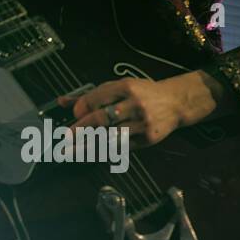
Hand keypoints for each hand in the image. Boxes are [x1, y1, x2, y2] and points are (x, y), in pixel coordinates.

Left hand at [58, 70, 220, 147]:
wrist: (176, 103)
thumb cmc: (145, 93)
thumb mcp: (120, 87)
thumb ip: (93, 95)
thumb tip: (64, 102)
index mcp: (125, 88)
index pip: (96, 99)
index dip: (81, 109)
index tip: (74, 115)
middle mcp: (134, 105)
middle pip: (102, 119)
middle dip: (81, 129)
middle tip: (67, 137)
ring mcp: (142, 123)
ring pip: (111, 136)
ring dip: (90, 144)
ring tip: (74, 151)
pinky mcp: (148, 138)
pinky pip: (123, 146)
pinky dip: (107, 150)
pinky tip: (95, 152)